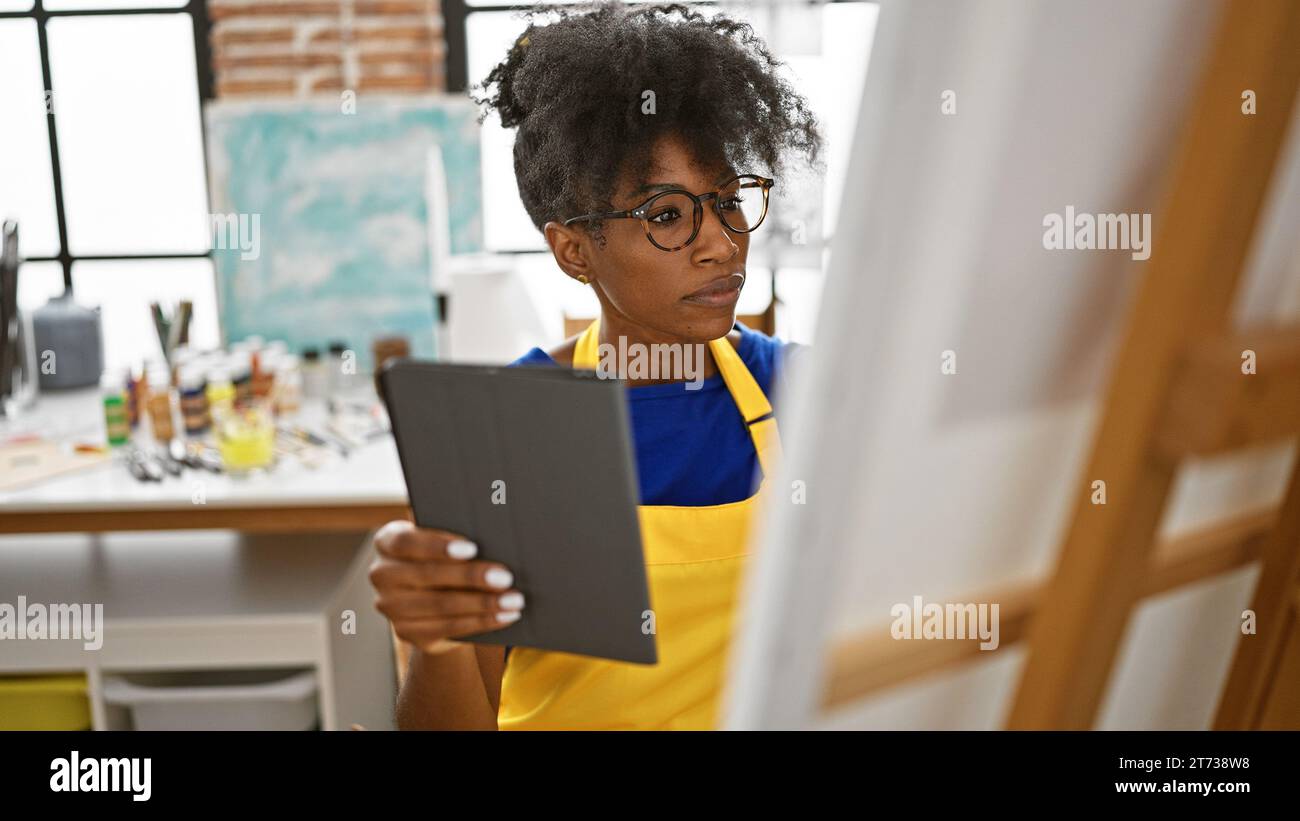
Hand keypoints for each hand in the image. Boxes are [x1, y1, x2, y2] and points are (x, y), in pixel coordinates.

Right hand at [369, 521, 522, 654]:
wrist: (436, 598)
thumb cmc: (446, 556)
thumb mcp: (445, 542)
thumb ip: (457, 534)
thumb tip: (495, 533)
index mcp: (387, 542)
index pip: (406, 542)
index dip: (438, 546)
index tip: (473, 548)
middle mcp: (382, 574)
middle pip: (428, 575)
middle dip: (471, 576)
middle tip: (505, 577)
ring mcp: (391, 607)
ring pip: (441, 605)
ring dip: (483, 603)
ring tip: (514, 599)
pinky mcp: (408, 633)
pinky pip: (448, 627)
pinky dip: (481, 622)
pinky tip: (505, 616)